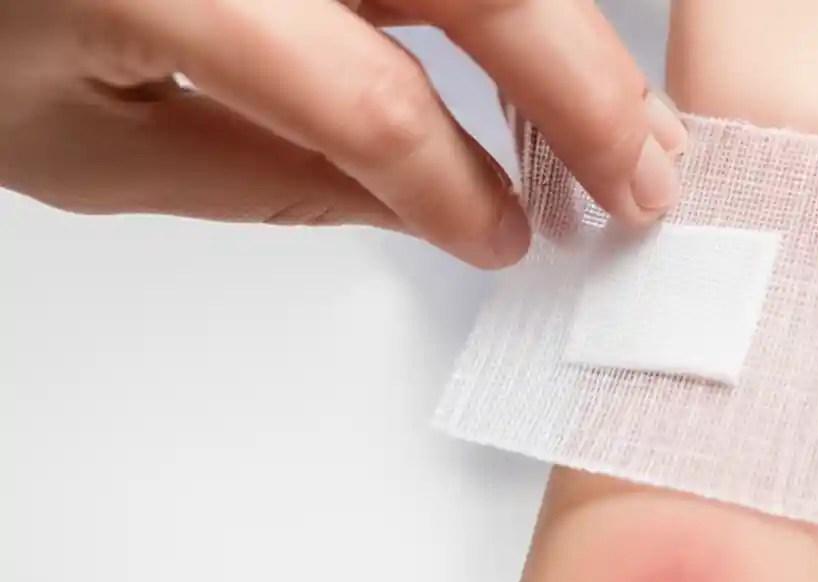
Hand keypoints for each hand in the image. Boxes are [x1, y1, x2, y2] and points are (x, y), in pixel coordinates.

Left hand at [0, 0, 687, 267]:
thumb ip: (266, 181)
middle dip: (584, 93)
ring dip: (578, 40)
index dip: (454, 185)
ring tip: (632, 122)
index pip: (367, 102)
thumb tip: (422, 206)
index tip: (505, 240)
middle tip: (647, 185)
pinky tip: (557, 50)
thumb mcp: (89, 148)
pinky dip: (522, 9)